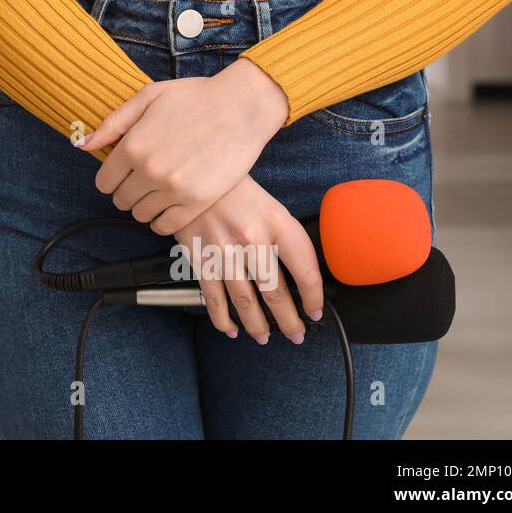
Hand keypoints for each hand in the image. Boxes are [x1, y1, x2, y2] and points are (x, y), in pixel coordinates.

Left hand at [78, 58, 288, 234]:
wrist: (241, 106)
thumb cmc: (195, 97)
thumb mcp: (147, 97)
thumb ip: (112, 124)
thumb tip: (83, 145)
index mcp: (133, 145)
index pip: (104, 182)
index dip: (111, 179)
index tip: (121, 174)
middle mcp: (149, 170)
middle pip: (121, 200)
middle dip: (127, 192)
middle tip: (143, 180)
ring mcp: (174, 189)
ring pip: (141, 215)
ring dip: (145, 206)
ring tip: (158, 191)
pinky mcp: (197, 202)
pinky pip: (166, 226)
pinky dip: (162, 220)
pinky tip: (169, 206)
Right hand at [173, 176, 324, 341]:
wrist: (196, 176)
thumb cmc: (238, 194)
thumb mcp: (274, 210)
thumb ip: (288, 241)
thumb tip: (302, 279)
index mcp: (278, 225)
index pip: (305, 273)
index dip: (313, 299)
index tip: (315, 311)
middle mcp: (253, 240)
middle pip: (276, 294)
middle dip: (289, 322)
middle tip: (296, 334)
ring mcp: (225, 251)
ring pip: (245, 302)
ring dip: (257, 326)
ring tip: (264, 336)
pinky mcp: (201, 258)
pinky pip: (214, 297)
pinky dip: (222, 318)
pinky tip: (230, 328)